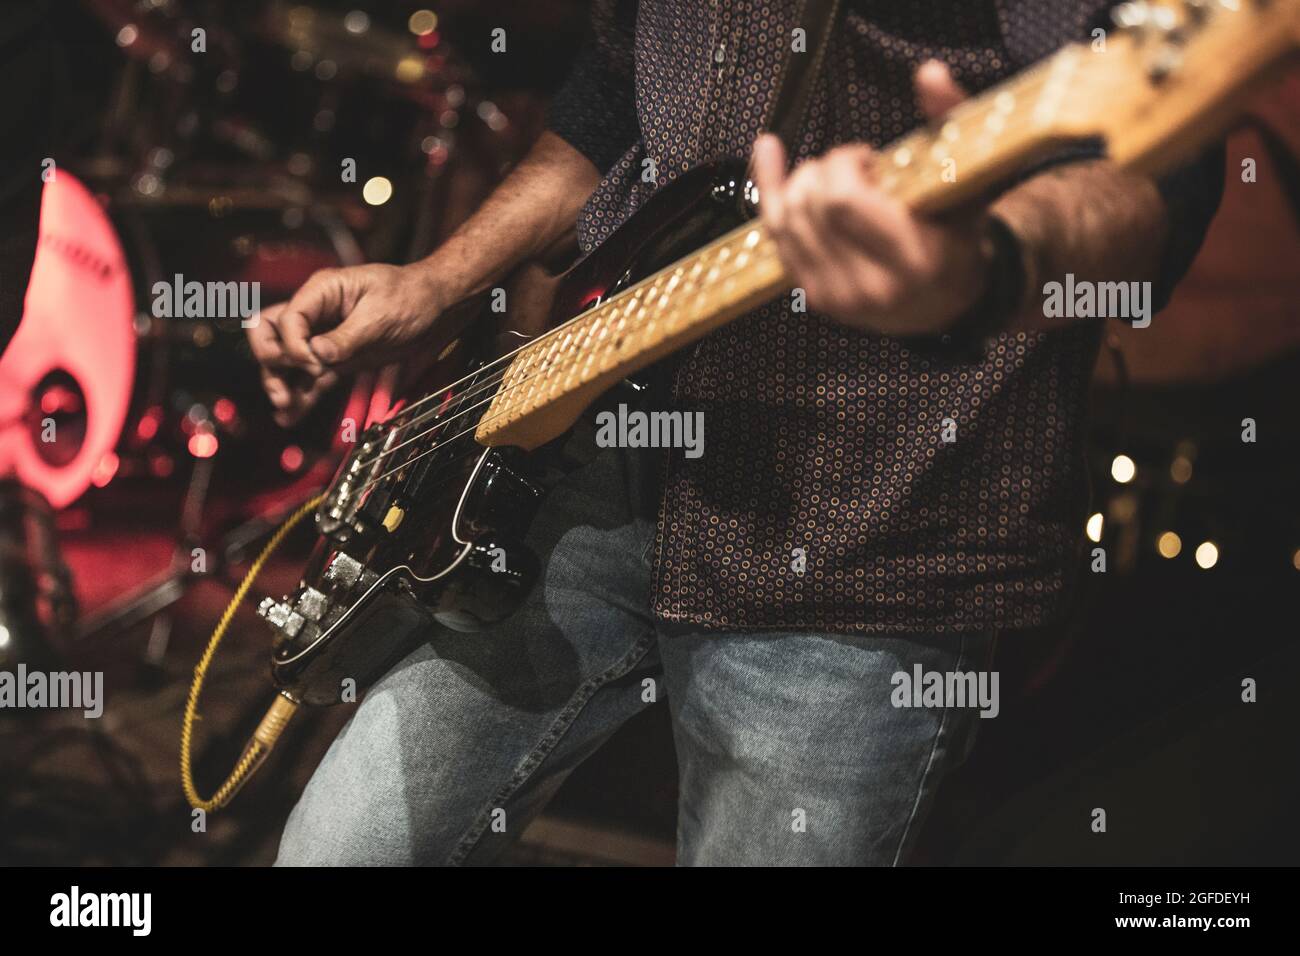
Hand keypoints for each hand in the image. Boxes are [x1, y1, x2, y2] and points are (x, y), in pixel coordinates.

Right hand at [247, 262, 447, 425]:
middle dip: (272, 360)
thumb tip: (317, 354)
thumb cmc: (410, 296)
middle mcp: (316, 313)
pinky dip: (300, 396)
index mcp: (322, 291)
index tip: (314, 364)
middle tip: (284, 385)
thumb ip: (347, 337)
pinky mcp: (336, 360)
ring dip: (280, 382)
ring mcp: (323, 338)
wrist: (435, 307)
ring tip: (285, 407)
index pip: (287, 318)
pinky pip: (310, 378)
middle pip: (270, 334)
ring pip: (286, 360)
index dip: (293, 344)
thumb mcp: (380, 314)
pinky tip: (290, 416)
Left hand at [751, 60, 992, 335]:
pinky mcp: (814, 298)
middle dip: (822, 170)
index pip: (842, 201)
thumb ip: (950, 121)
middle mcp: (869, 287)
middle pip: (809, 208)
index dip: (842, 164)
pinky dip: (770, 192)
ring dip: (800, 181)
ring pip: (785, 220)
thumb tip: (929, 74)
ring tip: (832, 178)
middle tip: (850, 169)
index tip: (866, 158)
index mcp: (910, 260)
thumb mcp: (966, 177)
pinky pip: (776, 238)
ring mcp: (836, 297)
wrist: (946, 301)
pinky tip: (769, 152)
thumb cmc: (956, 235)